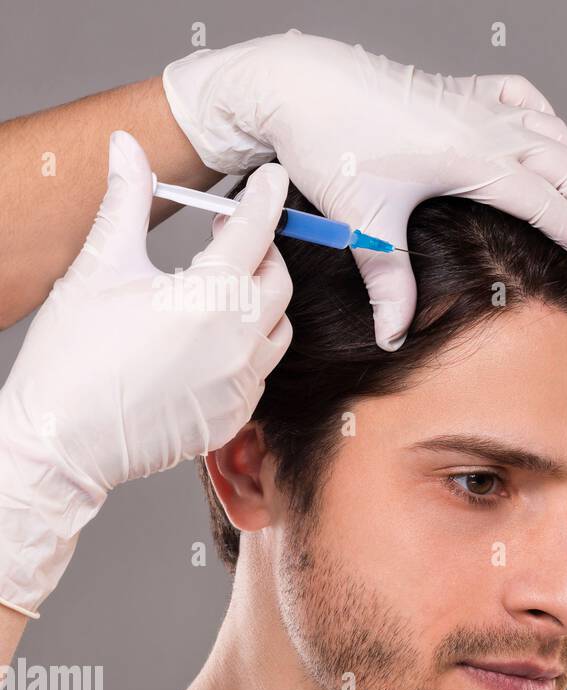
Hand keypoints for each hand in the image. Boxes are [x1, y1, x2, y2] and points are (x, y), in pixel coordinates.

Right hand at [0, 130, 291, 616]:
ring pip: (279, 325)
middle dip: (261, 250)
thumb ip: (124, 202)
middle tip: (227, 236)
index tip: (272, 179)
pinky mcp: (238, 412)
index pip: (256, 231)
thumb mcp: (99, 268)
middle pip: (277, 278)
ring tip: (219, 287)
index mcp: (208, 298)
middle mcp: (238, 341)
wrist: (61, 441)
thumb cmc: (72, 356)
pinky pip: (263, 368)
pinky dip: (249, 344)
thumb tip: (126, 147)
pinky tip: (212, 336)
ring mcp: (243, 382)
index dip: (265, 198)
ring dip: (260, 299)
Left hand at [161, 29, 566, 349]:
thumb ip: (389, 281)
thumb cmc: (325, 140)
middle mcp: (483, 124)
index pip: (550, 204)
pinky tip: (551, 139)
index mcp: (470, 156)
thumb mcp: (363, 218)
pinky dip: (546, 121)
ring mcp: (474, 102)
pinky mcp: (459, 90)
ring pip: (552, 134)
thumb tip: (397, 338)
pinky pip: (522, 100)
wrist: (294, 80)